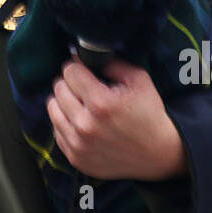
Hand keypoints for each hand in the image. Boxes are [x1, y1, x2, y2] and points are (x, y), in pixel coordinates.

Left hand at [46, 55, 188, 181]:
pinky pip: (56, 131)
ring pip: (53, 109)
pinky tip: (81, 122)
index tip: (84, 70)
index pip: (70, 72)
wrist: (159, 153)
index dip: (78, 67)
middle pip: (58, 89)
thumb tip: (84, 55)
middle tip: (84, 87)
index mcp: (101, 103)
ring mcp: (79, 145)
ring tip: (80, 103)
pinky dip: (66, 123)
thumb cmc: (149, 114)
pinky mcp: (76, 158)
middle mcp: (85, 125)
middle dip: (70, 83)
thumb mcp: (139, 80)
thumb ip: (111, 62)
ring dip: (63, 102)